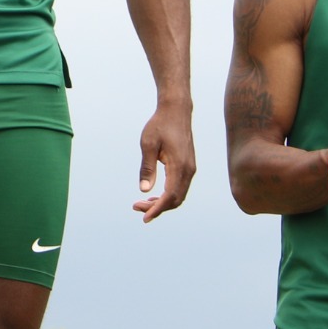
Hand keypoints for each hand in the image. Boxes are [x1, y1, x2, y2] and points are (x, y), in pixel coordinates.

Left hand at [132, 101, 196, 221]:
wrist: (176, 111)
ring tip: (142, 204)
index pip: (170, 196)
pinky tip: (153, 195)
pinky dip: (168, 195)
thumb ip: (147, 168)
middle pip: (175, 199)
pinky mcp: (188, 166)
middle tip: (136, 207)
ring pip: (179, 195)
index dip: (158, 209)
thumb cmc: (160, 125)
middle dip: (157, 208)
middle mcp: (188, 170)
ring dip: (163, 203)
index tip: (144, 217)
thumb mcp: (148, 144)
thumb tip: (144, 190)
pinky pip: (180, 187)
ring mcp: (190, 169)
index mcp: (179, 166)